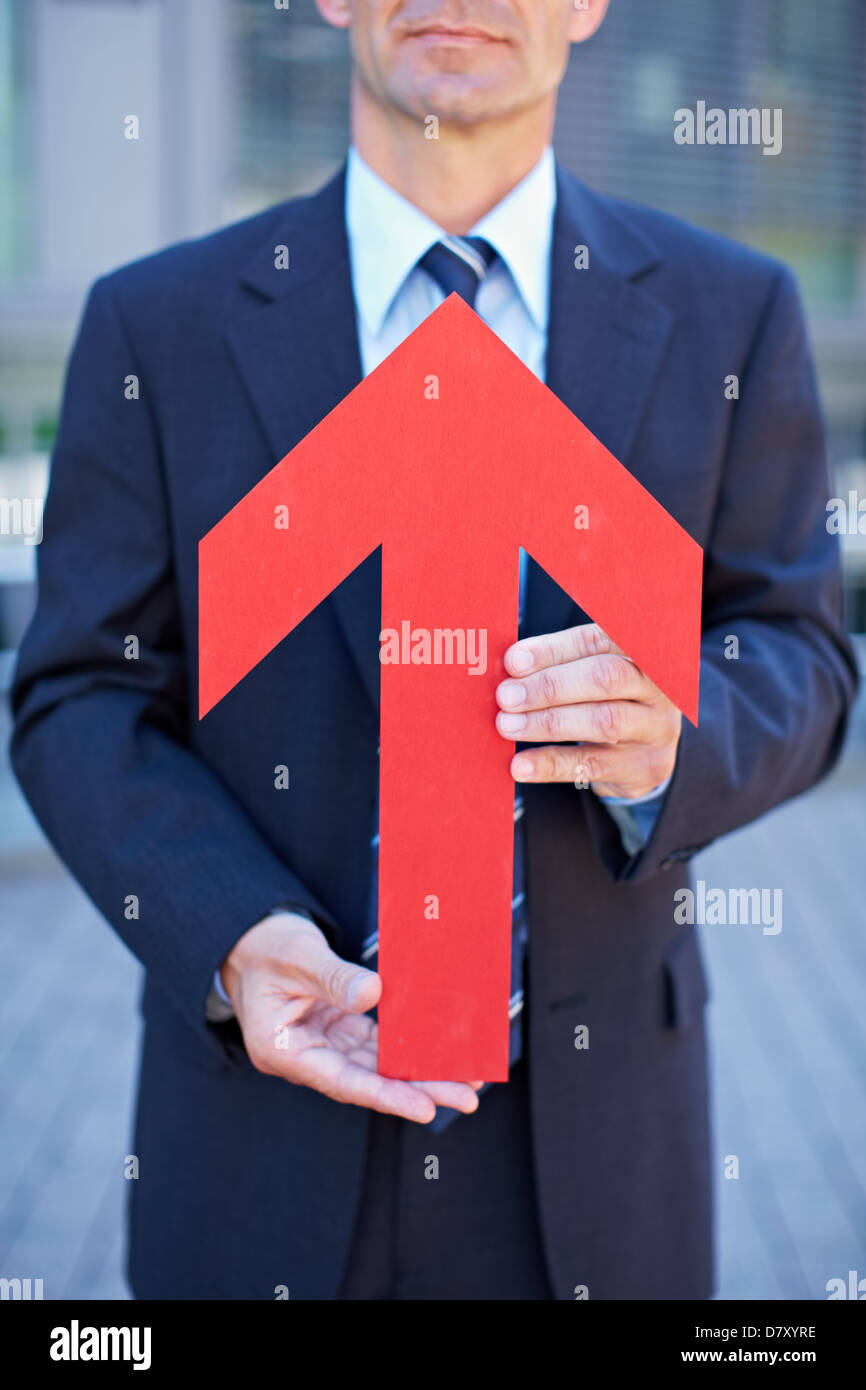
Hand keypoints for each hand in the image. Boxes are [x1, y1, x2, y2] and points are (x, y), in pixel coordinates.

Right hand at [220, 912, 481, 1122]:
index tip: (425, 1107)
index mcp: (282, 1049)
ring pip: (377, 1068)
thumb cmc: (265, 949)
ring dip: (418, 1074)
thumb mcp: (297, 957)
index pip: (342, 1081)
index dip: (386, 1095)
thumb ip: (333, 978)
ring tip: (463, 1079)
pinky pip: (376, 1047)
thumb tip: (373, 993)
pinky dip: (405, 1050)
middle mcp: (306, 1057)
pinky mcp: (338, 1032)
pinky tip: (438, 1051)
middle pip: (367, 1081)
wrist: (250, 943)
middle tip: (464, 1098)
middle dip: (417, 1090)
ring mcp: (324, 1046)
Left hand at [495, 622, 681, 798]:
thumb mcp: (590, 676)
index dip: (553, 650)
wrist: (643, 754)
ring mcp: (655, 729)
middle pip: (606, 678)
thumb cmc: (607, 702)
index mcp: (639, 652)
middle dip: (550, 686)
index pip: (596, 642)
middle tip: (507, 696)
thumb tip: (509, 667)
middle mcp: (655, 688)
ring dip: (547, 723)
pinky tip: (521, 765)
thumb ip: (558, 665)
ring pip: (603, 721)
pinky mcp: (645, 767)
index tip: (513, 661)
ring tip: (507, 725)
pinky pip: (594, 765)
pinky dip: (552, 764)